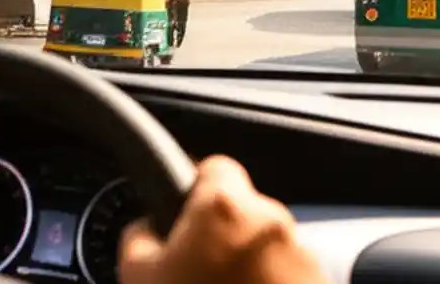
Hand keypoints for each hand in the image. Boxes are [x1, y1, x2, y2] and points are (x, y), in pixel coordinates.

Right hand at [119, 156, 329, 283]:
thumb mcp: (137, 276)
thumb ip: (139, 237)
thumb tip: (147, 229)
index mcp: (223, 206)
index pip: (212, 166)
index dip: (192, 189)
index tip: (181, 213)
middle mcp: (270, 222)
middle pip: (241, 210)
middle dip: (219, 235)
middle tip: (193, 271)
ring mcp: (302, 255)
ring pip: (264, 245)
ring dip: (246, 265)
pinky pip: (287, 276)